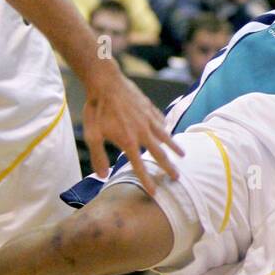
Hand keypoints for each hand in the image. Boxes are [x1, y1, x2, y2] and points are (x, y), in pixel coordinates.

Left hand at [81, 64, 182, 195]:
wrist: (106, 82)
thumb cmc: (97, 109)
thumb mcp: (92, 135)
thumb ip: (98, 156)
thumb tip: (102, 176)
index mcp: (129, 141)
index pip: (140, 166)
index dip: (147, 181)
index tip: (155, 193)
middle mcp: (143, 132)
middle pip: (160, 153)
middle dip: (169, 167)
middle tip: (177, 178)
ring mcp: (148, 119)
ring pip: (165, 136)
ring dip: (174, 147)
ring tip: (182, 155)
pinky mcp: (149, 107)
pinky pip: (161, 120)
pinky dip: (166, 127)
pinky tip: (168, 129)